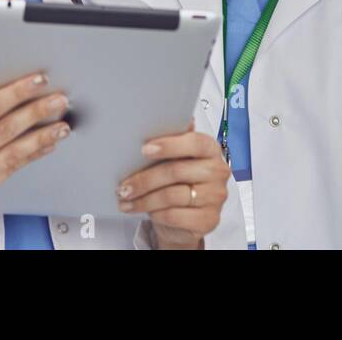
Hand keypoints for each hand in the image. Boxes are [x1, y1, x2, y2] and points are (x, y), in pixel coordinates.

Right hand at [0, 63, 70, 208]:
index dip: (17, 92)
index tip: (38, 80)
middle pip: (9, 128)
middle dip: (38, 111)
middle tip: (60, 100)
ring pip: (16, 151)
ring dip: (43, 136)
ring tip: (62, 124)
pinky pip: (13, 168)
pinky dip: (32, 155)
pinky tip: (47, 145)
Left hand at [115, 122, 228, 248]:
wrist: (185, 220)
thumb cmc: (178, 183)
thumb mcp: (174, 160)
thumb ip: (169, 143)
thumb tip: (151, 120)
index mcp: (211, 149)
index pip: (194, 142)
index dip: (169, 145)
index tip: (144, 149)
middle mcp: (218, 171)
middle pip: (176, 171)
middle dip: (145, 179)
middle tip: (123, 186)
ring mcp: (216, 197)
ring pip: (172, 195)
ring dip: (144, 199)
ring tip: (126, 200)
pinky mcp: (209, 220)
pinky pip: (175, 216)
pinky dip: (156, 214)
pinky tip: (145, 212)